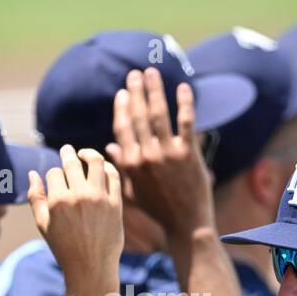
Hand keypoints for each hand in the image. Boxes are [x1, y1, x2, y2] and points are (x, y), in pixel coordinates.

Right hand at [28, 147, 123, 287]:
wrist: (91, 267)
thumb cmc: (64, 248)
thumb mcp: (43, 225)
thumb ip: (36, 197)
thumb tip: (33, 173)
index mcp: (58, 201)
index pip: (55, 172)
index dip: (54, 173)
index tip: (56, 176)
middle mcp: (78, 196)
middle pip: (72, 163)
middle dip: (67, 153)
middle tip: (67, 150)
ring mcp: (99, 199)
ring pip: (95, 162)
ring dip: (88, 153)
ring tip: (85, 154)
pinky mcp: (116, 204)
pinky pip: (114, 175)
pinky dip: (107, 167)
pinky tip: (102, 168)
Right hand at [105, 68, 213, 235]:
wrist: (185, 223)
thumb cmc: (158, 209)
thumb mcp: (132, 190)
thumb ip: (120, 166)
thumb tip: (108, 146)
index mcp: (130, 164)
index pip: (122, 128)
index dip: (122, 108)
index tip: (122, 93)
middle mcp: (146, 156)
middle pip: (138, 116)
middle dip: (136, 92)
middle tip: (135, 74)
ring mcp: (167, 154)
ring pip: (158, 114)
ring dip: (154, 90)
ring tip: (152, 73)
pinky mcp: (188, 154)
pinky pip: (185, 122)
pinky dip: (184, 102)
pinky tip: (182, 87)